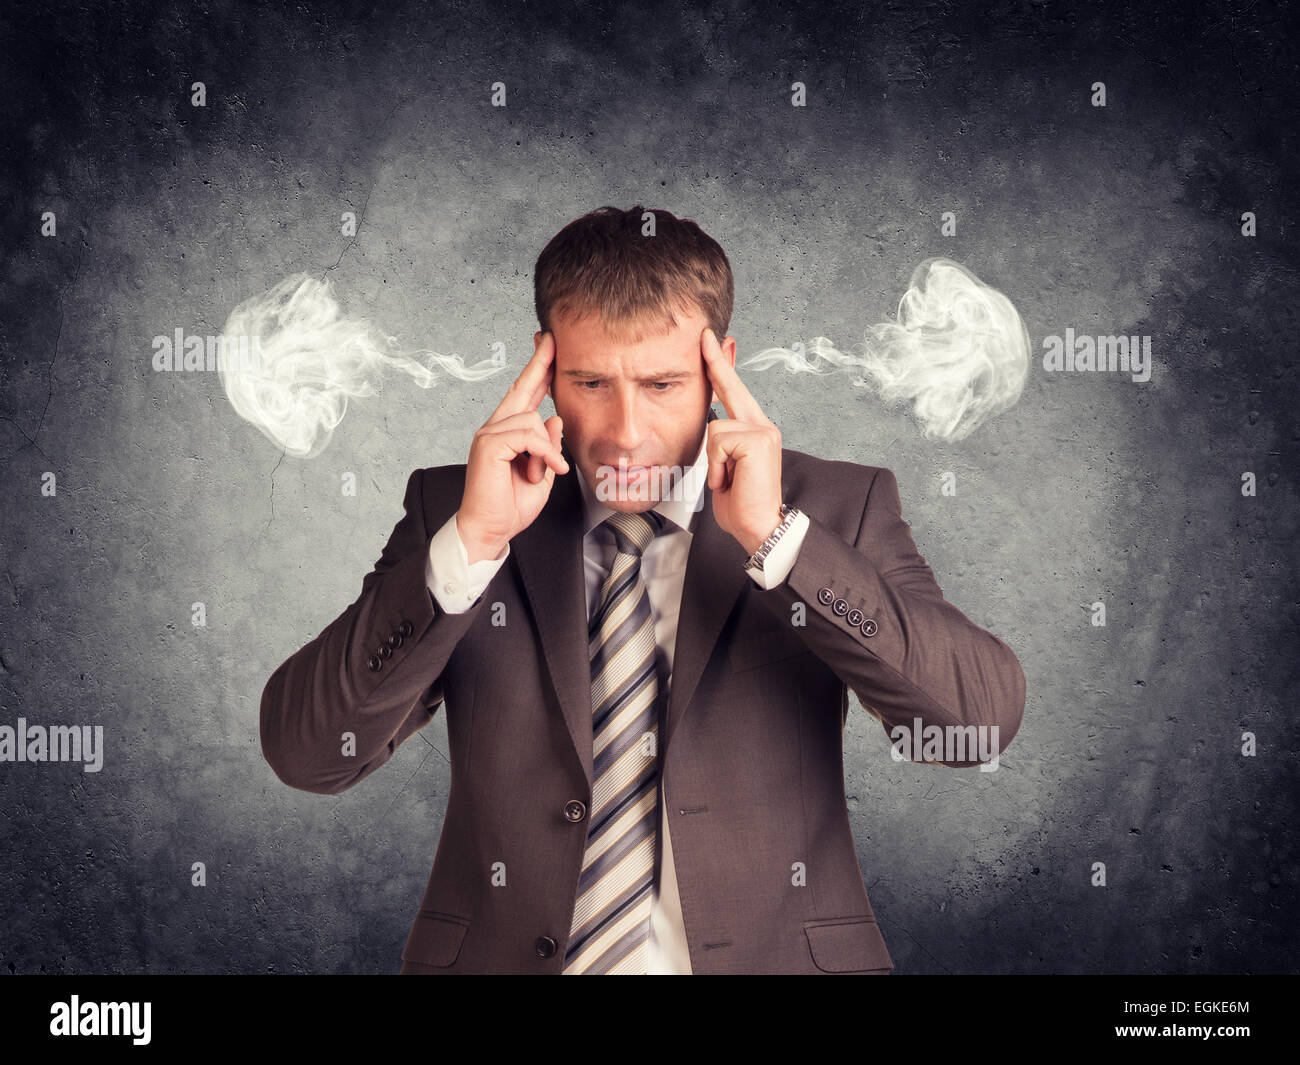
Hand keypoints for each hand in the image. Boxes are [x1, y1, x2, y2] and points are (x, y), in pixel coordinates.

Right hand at [457, 331, 569, 562]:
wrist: (490, 530)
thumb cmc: (511, 506)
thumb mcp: (542, 472)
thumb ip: (549, 446)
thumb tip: (555, 419)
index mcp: (508, 432)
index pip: (525, 395)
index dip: (539, 371)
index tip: (549, 348)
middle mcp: (495, 427)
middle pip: (521, 388)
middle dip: (540, 363)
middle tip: (552, 340)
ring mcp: (488, 434)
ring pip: (531, 419)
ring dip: (546, 450)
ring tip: (544, 473)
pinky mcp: (488, 444)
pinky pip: (526, 435)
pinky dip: (543, 453)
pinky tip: (547, 471)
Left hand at [700, 327, 783, 554]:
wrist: (759, 526)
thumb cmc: (741, 503)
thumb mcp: (724, 467)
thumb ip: (720, 444)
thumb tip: (710, 423)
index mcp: (755, 430)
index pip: (734, 392)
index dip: (722, 366)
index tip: (711, 341)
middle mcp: (763, 426)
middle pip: (731, 388)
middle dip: (717, 362)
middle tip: (704, 335)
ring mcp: (763, 431)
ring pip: (714, 427)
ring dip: (712, 460)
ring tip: (726, 479)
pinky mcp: (757, 440)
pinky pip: (718, 442)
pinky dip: (716, 466)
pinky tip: (729, 480)